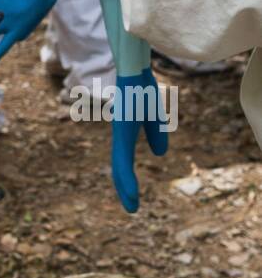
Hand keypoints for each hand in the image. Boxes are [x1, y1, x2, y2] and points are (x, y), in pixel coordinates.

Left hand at [110, 67, 169, 212]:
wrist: (133, 69)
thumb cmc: (141, 87)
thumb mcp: (153, 115)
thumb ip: (155, 133)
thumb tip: (158, 154)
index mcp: (125, 134)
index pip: (123, 161)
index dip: (126, 179)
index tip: (132, 197)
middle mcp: (119, 136)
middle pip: (119, 167)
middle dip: (124, 187)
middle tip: (131, 208)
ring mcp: (119, 134)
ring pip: (118, 166)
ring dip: (124, 187)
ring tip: (131, 205)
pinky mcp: (121, 131)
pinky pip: (121, 158)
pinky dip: (125, 176)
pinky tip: (127, 189)